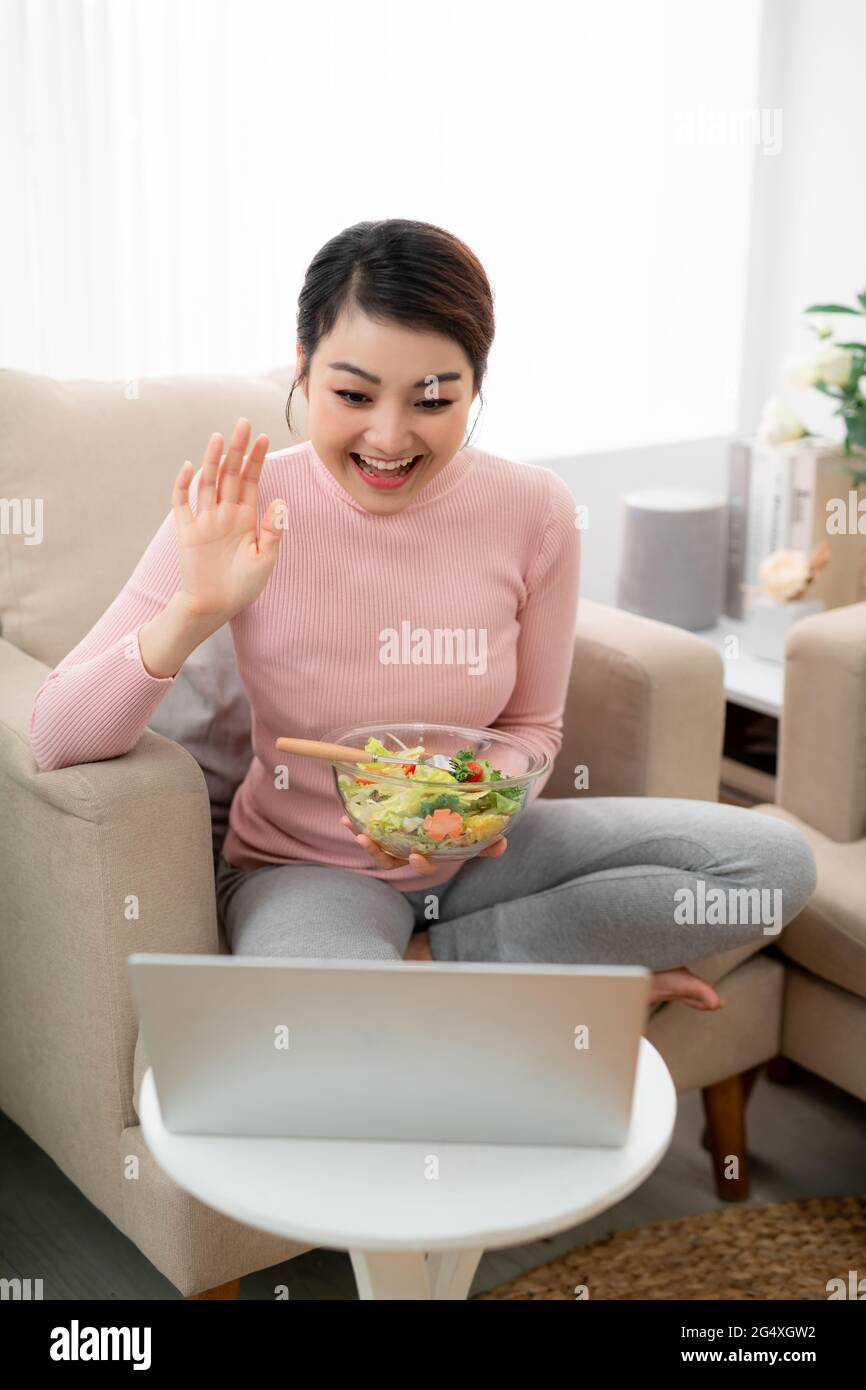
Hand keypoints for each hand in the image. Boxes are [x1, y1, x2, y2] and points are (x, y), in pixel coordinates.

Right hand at [172, 418, 287, 623]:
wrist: (215, 606)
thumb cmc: (243, 586)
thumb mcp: (265, 559)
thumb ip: (272, 531)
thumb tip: (280, 502)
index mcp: (246, 517)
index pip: (251, 480)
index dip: (257, 459)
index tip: (264, 437)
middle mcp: (225, 513)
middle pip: (230, 474)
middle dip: (236, 449)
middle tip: (242, 423)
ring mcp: (205, 520)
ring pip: (208, 483)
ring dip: (212, 460)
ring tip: (219, 437)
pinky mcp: (187, 532)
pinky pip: (182, 504)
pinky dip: (183, 485)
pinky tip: (190, 467)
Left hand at [340, 815, 507, 872]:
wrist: (450, 814)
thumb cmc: (462, 830)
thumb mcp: (474, 837)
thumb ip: (488, 843)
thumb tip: (501, 842)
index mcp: (432, 855)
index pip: (424, 865)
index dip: (420, 864)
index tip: (417, 855)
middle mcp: (410, 853)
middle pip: (391, 861)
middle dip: (377, 854)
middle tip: (367, 841)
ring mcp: (396, 844)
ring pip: (377, 849)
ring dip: (364, 840)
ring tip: (353, 827)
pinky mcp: (386, 830)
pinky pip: (369, 831)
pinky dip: (356, 825)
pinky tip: (346, 815)